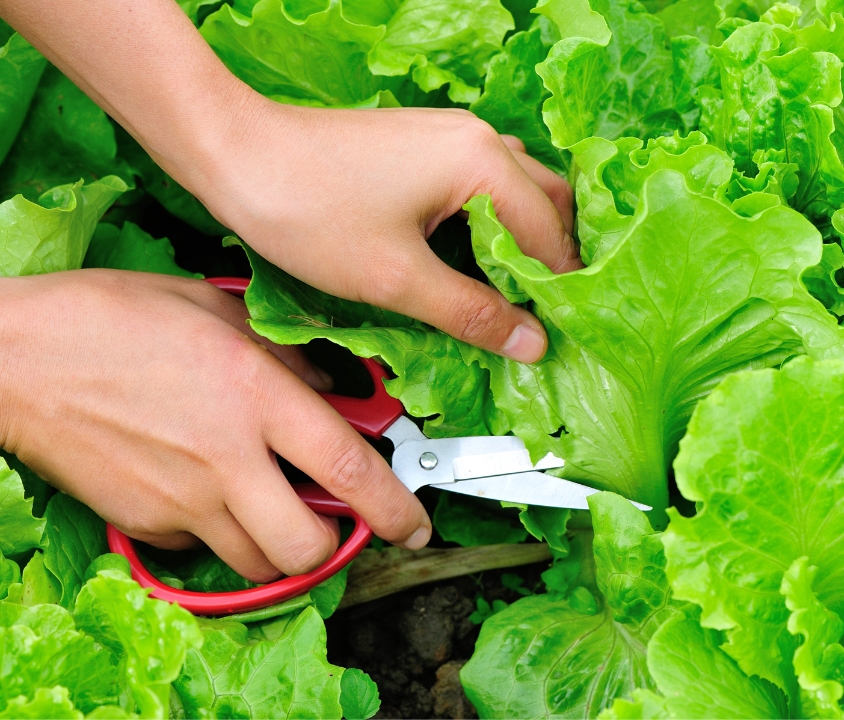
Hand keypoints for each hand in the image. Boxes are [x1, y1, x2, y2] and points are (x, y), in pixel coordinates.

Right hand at [0, 270, 431, 581]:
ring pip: (258, 563)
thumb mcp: (215, 308)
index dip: (396, 506)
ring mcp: (182, 498)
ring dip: (282, 550)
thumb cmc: (111, 316)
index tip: (418, 523)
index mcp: (257, 396)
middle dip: (336, 547)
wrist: (13, 357)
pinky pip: (201, 548)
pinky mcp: (144, 522)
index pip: (349, 468)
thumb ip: (286, 352)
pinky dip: (220, 535)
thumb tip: (332, 388)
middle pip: (306, 545)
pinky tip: (212, 497)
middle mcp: (227, 458)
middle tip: (338, 522)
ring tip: (279, 513)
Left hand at [193, 100, 580, 362]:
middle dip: (553, 261)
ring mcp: (450, 136)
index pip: (548, 236)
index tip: (557, 337)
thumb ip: (473, 313)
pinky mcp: (424, 145)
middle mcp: (476, 138)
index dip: (557, 293)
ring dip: (523, 241)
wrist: (234, 154)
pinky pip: (483, 185)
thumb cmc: (306, 207)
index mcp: (482, 162)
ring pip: (518, 192)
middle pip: (549, 204)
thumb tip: (530, 343)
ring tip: (514, 296)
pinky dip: (492, 223)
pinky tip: (474, 263)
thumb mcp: (398, 278)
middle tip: (545, 317)